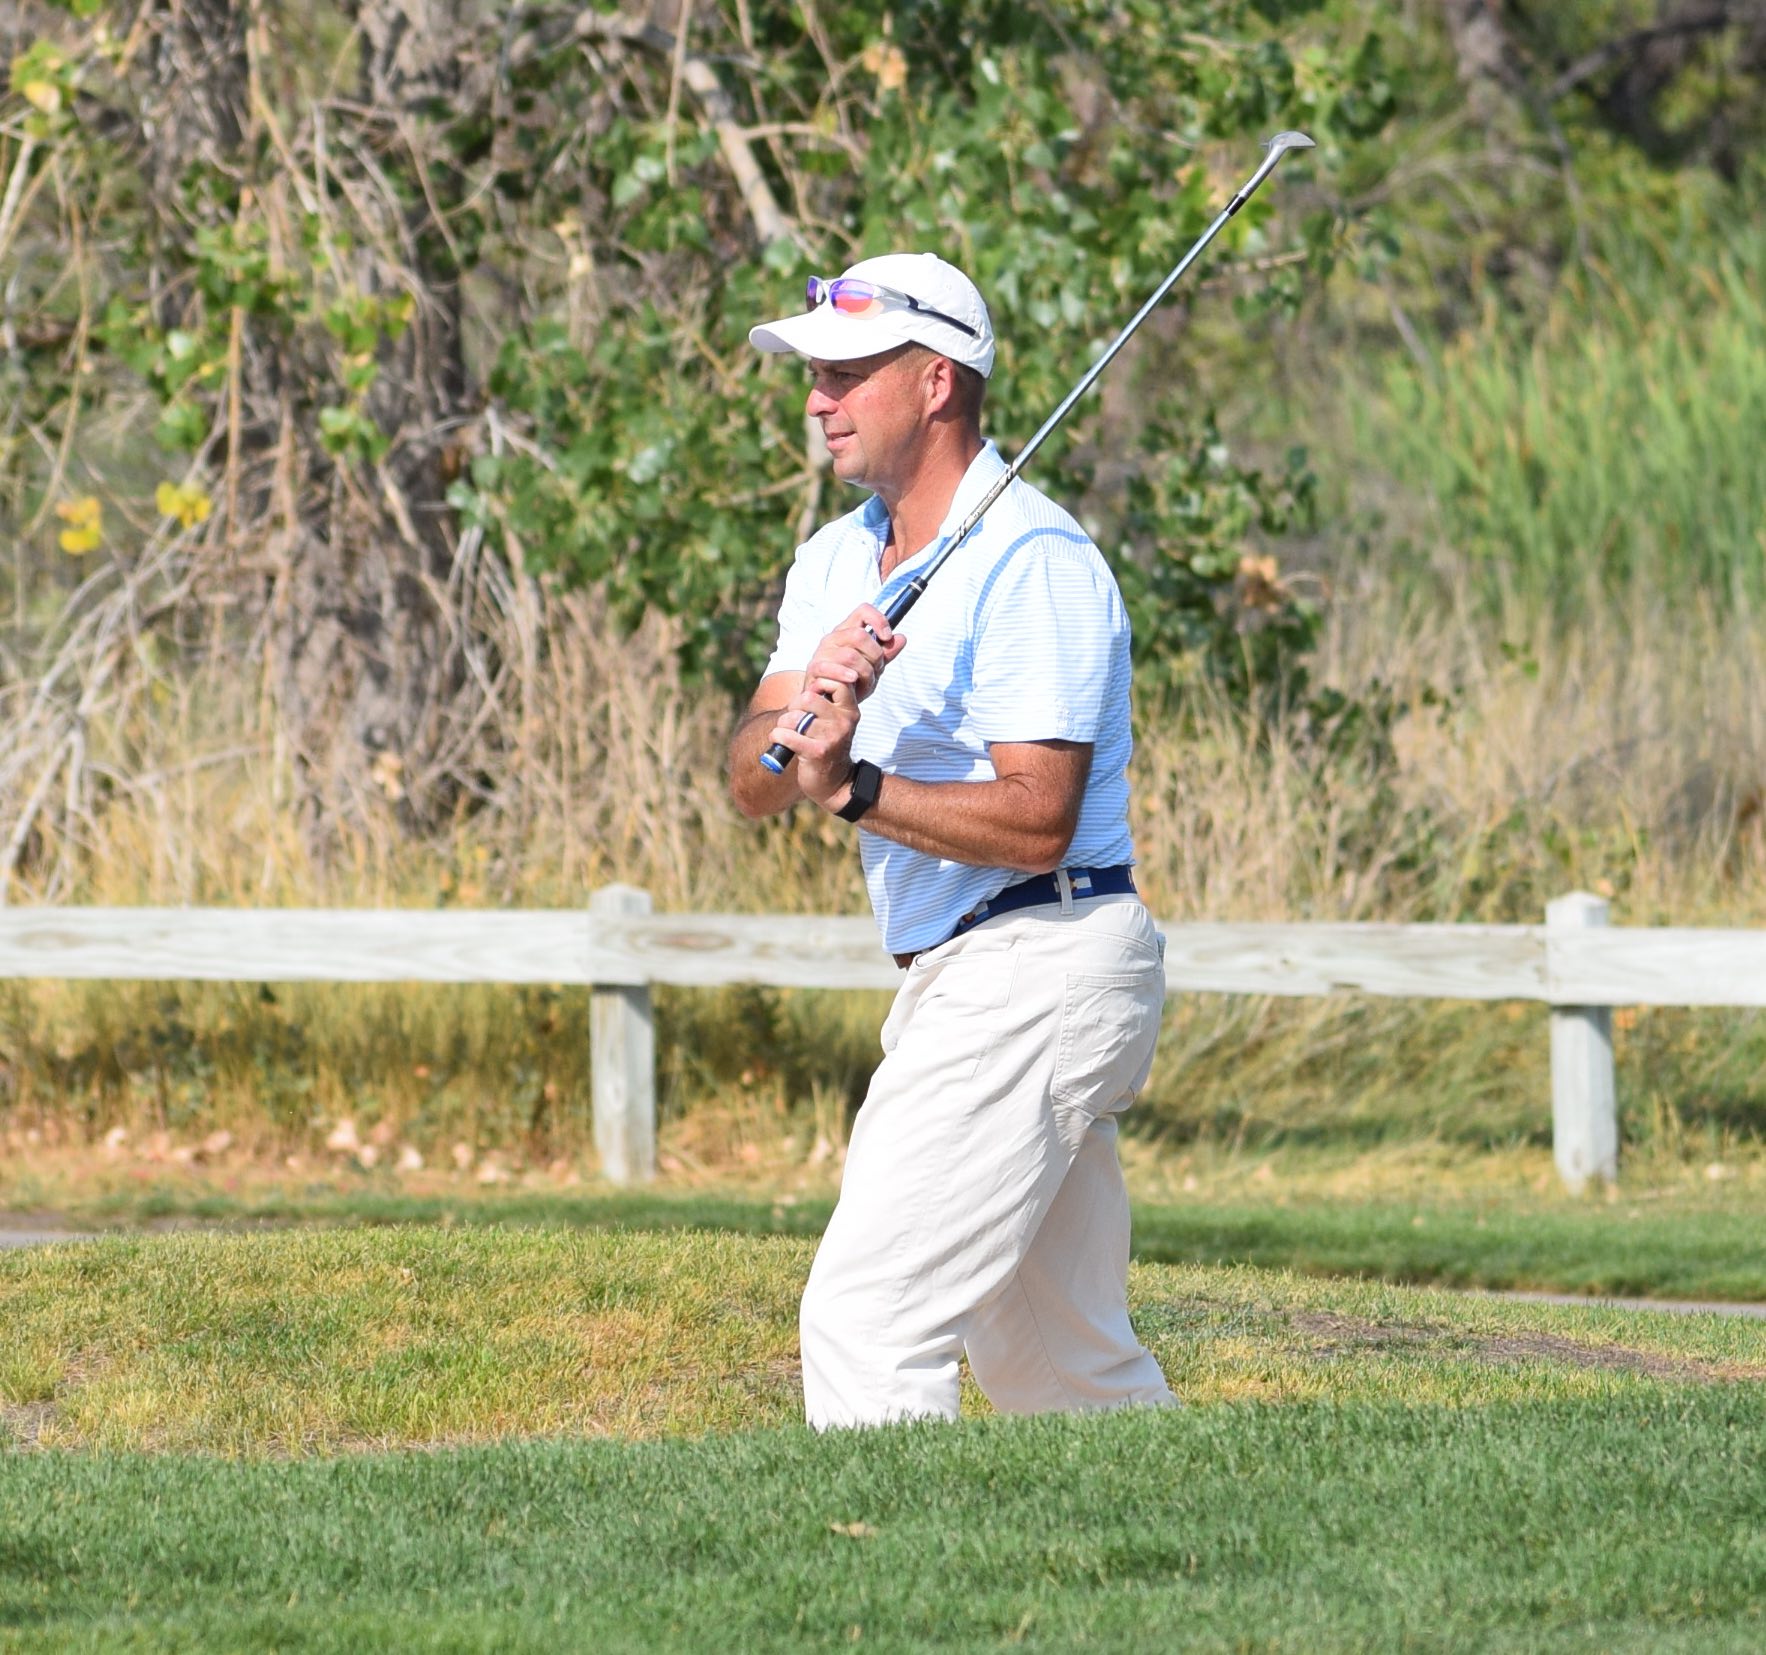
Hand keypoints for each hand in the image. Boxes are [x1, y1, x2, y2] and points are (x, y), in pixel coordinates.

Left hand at [768, 674, 860, 809]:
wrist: (836, 784)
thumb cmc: (828, 747)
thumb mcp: (834, 721)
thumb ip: (825, 701)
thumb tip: (810, 683)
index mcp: (849, 710)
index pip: (836, 681)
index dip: (817, 684)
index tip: (809, 700)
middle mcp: (844, 721)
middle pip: (808, 697)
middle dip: (794, 707)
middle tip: (794, 720)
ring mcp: (832, 737)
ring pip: (794, 717)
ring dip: (783, 724)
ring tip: (787, 733)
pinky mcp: (817, 752)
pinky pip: (787, 735)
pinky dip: (777, 737)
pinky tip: (780, 742)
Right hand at [803, 604, 904, 704]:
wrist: (826, 700)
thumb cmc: (847, 681)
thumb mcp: (871, 667)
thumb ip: (885, 653)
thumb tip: (901, 638)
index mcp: (847, 631)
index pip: (863, 612)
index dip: (878, 620)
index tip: (887, 636)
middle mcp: (833, 638)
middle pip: (859, 635)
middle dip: (874, 655)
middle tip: (877, 669)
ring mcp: (822, 653)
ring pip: (850, 655)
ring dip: (864, 672)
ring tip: (865, 682)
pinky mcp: (814, 669)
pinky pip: (830, 668)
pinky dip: (844, 675)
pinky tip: (852, 680)